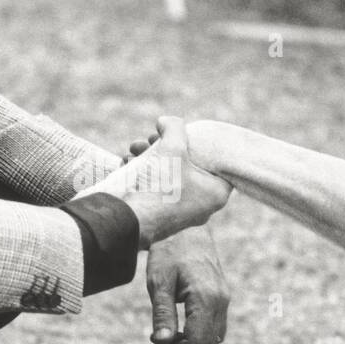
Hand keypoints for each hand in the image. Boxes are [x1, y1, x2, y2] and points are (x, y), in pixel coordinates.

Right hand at [78, 116, 231, 247]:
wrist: (128, 222)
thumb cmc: (159, 187)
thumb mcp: (172, 147)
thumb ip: (174, 127)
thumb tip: (166, 122)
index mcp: (216, 193)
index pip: (216, 161)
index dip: (200, 143)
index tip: (184, 134)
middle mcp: (202, 207)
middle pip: (188, 166)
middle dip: (166, 147)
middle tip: (151, 138)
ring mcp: (180, 214)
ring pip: (168, 176)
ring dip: (150, 158)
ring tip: (133, 149)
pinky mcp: (159, 217)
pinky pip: (156, 190)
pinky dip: (143, 174)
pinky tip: (127, 163)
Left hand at [146, 224, 229, 343]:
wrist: (185, 223)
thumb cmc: (168, 250)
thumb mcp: (159, 282)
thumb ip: (162, 314)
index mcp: (207, 298)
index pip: (197, 342)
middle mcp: (221, 300)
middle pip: (206, 343)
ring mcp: (224, 297)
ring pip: (213, 336)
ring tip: (162, 341)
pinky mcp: (221, 294)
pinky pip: (214, 324)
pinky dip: (198, 332)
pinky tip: (176, 328)